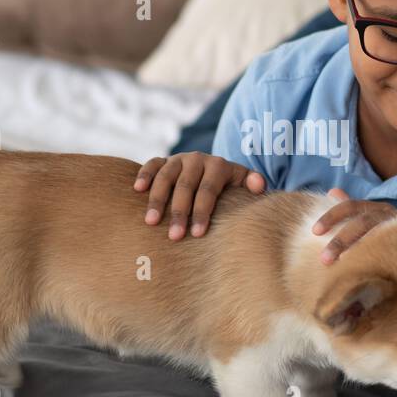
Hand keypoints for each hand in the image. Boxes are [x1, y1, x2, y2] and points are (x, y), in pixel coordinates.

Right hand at [134, 152, 265, 239]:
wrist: (213, 171)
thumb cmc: (230, 189)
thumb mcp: (243, 185)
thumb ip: (253, 185)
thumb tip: (260, 186)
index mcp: (219, 166)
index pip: (209, 190)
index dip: (202, 212)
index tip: (196, 234)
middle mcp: (198, 159)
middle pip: (186, 186)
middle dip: (179, 212)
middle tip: (174, 236)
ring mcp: (178, 159)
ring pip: (166, 177)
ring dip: (157, 199)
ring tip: (151, 222)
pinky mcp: (163, 160)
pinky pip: (151, 164)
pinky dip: (144, 175)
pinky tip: (137, 190)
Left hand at [311, 188, 396, 263]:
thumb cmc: (392, 234)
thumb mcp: (372, 220)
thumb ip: (352, 210)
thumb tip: (333, 191)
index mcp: (376, 208)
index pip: (351, 206)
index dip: (331, 216)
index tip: (314, 231)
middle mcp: (390, 215)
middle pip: (362, 222)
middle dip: (341, 240)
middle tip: (324, 259)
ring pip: (379, 235)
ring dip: (358, 250)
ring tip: (343, 264)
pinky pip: (395, 249)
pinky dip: (380, 257)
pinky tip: (367, 269)